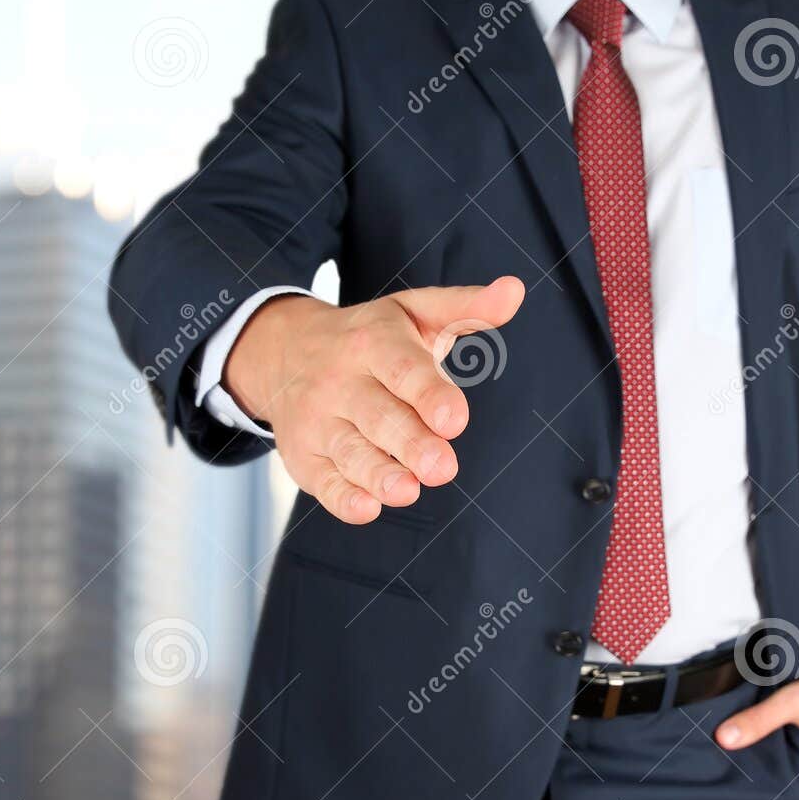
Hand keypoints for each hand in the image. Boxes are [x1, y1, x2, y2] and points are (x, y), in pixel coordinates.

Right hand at [224, 277, 526, 523]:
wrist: (283, 352)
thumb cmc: (368, 338)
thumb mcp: (412, 312)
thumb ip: (466, 307)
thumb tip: (516, 291)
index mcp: (372, 343)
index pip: (402, 370)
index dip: (429, 394)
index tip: (455, 420)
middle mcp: (340, 382)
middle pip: (378, 416)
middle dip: (410, 443)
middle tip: (443, 467)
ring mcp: (318, 422)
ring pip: (349, 451)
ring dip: (377, 474)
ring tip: (408, 491)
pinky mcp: (304, 457)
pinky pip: (323, 481)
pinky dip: (342, 498)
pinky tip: (367, 508)